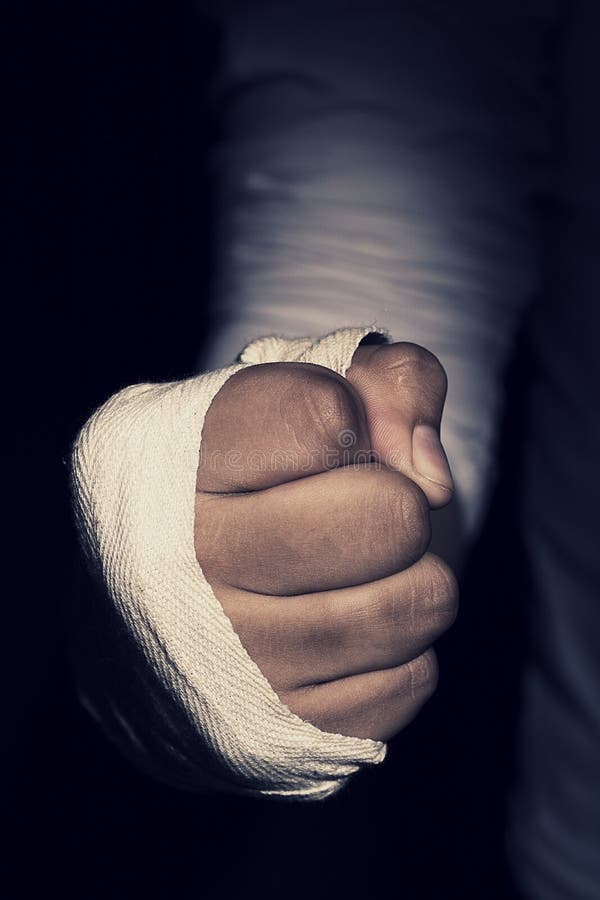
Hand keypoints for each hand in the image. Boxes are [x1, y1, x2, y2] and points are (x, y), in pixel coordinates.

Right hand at [194, 342, 457, 740]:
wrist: (158, 613)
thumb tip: (429, 470)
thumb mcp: (297, 396)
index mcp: (166, 460)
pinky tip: (345, 633)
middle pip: (389, 516)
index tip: (325, 441)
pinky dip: (401, 648)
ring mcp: (224, 661)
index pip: (324, 418)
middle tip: (360, 511)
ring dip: (415, 577)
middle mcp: (178, 564)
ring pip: (417, 603)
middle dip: (400, 503)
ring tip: (359, 570)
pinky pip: (411, 681)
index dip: (353, 420)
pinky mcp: (273, 732)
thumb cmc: (246, 483)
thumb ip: (388, 383)